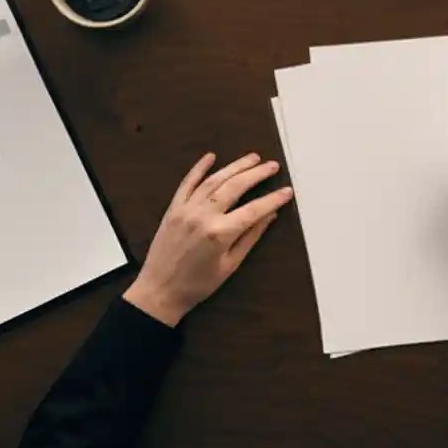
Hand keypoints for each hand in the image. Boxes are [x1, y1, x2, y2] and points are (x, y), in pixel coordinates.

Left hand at [124, 152, 293, 326]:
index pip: (254, 210)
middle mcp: (203, 216)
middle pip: (235, 187)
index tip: (287, 191)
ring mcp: (186, 209)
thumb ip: (250, 237)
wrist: (159, 291)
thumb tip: (270, 215)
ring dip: (234, 166)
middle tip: (272, 165)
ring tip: (252, 158)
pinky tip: (211, 157)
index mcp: (220, 233)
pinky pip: (187, 183)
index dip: (273, 199)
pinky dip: (199, 168)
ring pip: (214, 180)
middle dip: (256, 174)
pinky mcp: (173, 208)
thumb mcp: (230, 265)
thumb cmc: (198, 285)